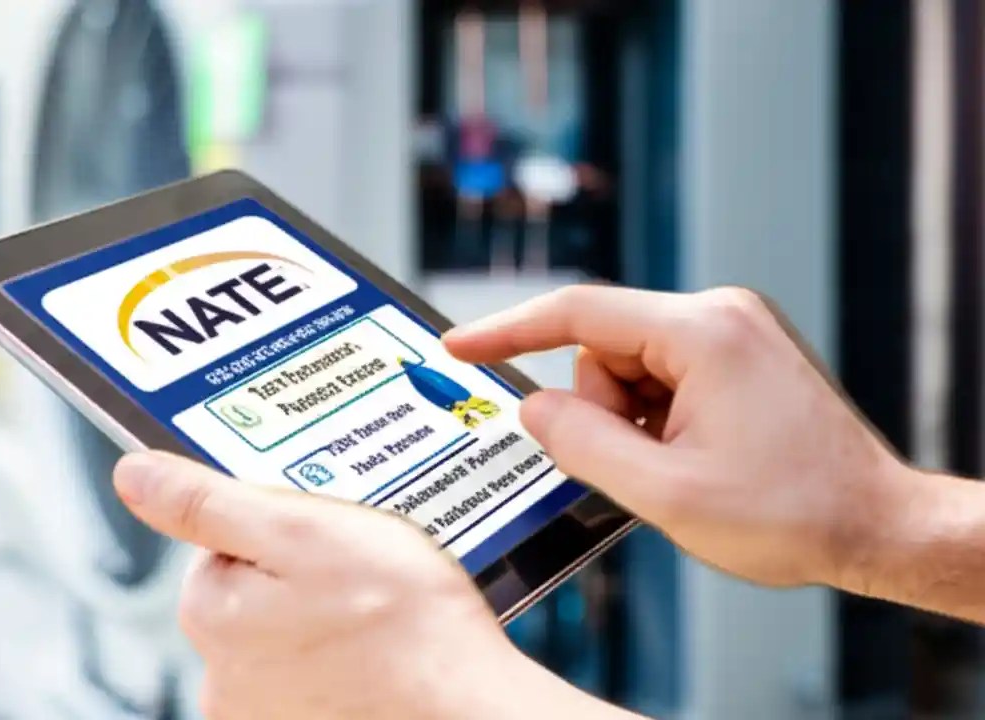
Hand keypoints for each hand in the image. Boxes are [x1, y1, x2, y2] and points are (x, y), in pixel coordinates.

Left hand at [113, 452, 637, 719]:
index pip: (226, 538)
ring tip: (381, 620)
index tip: (330, 532)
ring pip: (290, 638)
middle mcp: (222, 674)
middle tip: (365, 575)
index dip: (284, 523)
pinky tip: (382, 660)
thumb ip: (209, 502)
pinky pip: (316, 680)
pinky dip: (345, 667)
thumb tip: (134, 475)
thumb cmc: (401, 624)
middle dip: (306, 577)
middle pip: (257, 591)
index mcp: (212, 608)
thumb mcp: (300, 529)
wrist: (466, 712)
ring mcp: (264, 714)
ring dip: (327, 624)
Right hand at [445, 285, 905, 589]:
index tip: (460, 346)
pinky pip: (661, 376)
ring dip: (630, 419)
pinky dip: (655, 418)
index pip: (578, 312)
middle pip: (603, 346)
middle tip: (641, 464)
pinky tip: (694, 455)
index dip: (507, 330)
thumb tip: (533, 408)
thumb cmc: (792, 513)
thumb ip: (583, 445)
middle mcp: (719, 315)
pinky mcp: (739, 355)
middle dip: (600, 409)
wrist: (877, 526)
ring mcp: (733, 332)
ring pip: (629, 365)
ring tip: (679, 465)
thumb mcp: (666, 493)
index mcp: (702, 333)